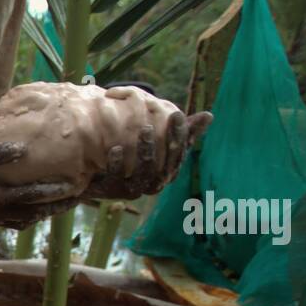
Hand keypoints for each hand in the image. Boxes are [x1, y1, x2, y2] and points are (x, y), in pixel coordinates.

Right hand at [0, 141, 85, 227]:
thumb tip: (22, 148)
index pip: (28, 197)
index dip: (50, 193)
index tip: (70, 187)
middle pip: (32, 215)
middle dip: (55, 209)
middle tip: (75, 201)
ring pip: (25, 221)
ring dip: (44, 215)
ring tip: (62, 206)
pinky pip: (15, 223)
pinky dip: (30, 219)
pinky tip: (38, 211)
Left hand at [82, 110, 211, 200]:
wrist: (95, 171)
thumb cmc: (132, 153)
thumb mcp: (156, 139)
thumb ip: (181, 131)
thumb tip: (209, 116)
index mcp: (167, 171)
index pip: (179, 154)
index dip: (181, 135)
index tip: (178, 114)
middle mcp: (153, 183)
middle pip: (166, 164)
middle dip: (169, 141)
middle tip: (168, 117)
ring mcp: (133, 189)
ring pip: (144, 174)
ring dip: (146, 151)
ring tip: (144, 129)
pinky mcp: (112, 191)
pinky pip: (116, 180)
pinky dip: (117, 165)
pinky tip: (115, 149)